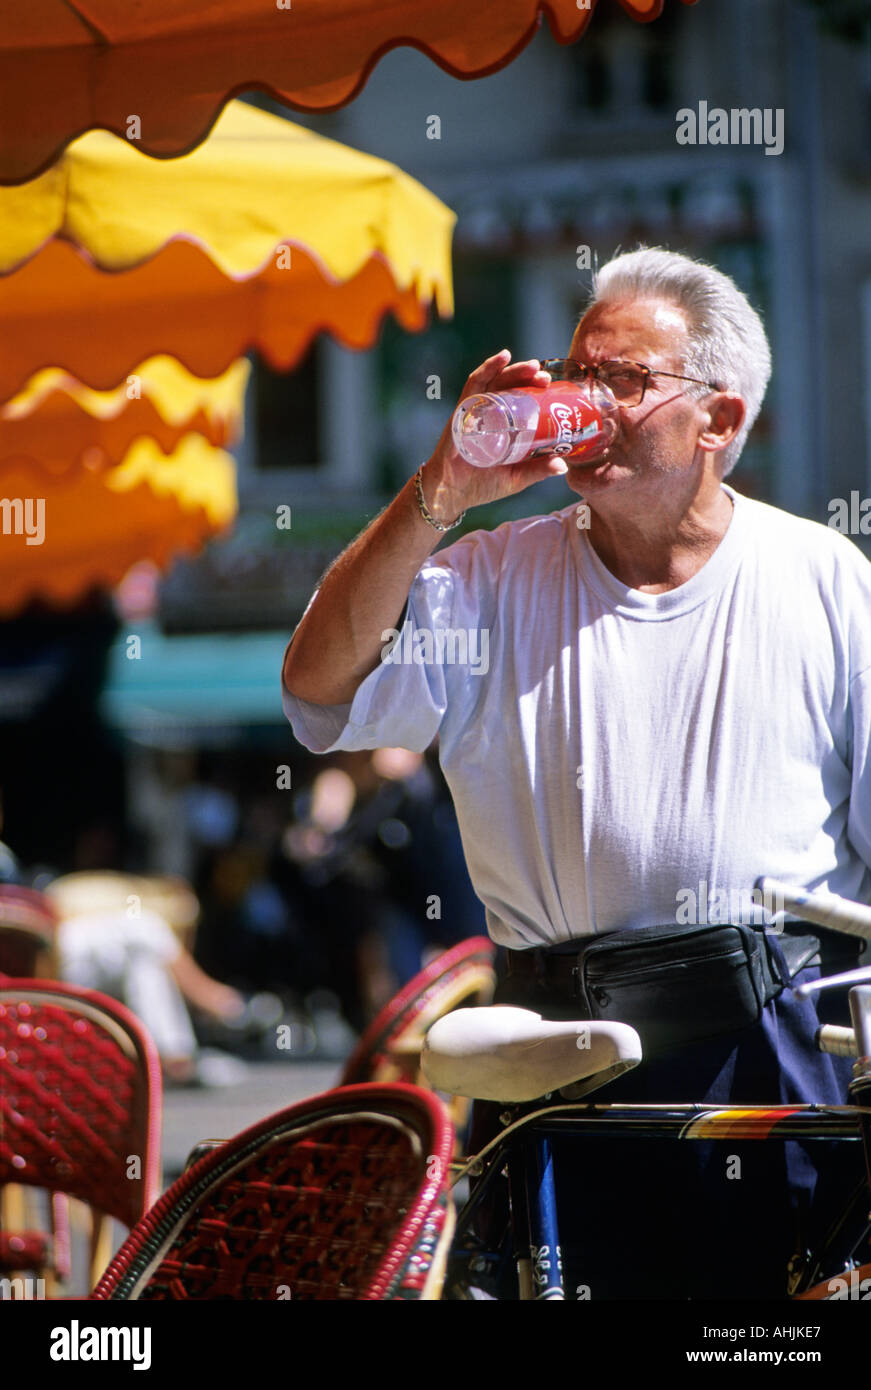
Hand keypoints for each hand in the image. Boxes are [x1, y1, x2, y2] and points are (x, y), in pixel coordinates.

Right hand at [420, 349, 569, 522]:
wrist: (451, 493)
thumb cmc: (482, 485)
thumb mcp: (516, 478)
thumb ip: (537, 470)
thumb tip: (563, 465)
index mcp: (505, 426)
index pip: (522, 400)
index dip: (538, 391)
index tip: (553, 388)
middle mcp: (491, 413)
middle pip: (511, 387)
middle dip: (529, 377)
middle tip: (545, 377)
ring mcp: (476, 410)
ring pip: (497, 381)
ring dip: (514, 370)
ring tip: (532, 366)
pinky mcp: (462, 410)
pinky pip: (474, 384)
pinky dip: (488, 369)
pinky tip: (502, 357)